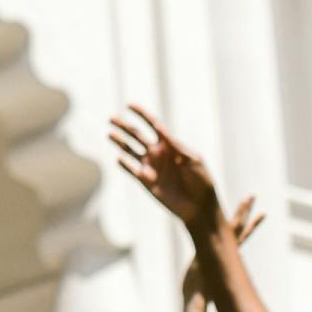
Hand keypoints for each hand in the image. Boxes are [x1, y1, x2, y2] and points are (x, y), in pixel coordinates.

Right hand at [109, 108, 256, 253]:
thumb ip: (177, 145)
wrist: (199, 206)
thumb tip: (161, 130)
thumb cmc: (201, 180)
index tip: (130, 105)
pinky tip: (119, 158)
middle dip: (124, 126)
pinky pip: (131, 170)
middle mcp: (157, 153)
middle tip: (111, 118)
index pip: (153, 124)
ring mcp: (151, 166)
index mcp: (170, 144)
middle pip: (137, 135)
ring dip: (120, 142)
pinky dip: (125, 164)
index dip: (141, 114)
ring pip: (130, 151)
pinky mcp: (146, 181)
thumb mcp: (193, 159)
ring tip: (110, 134)